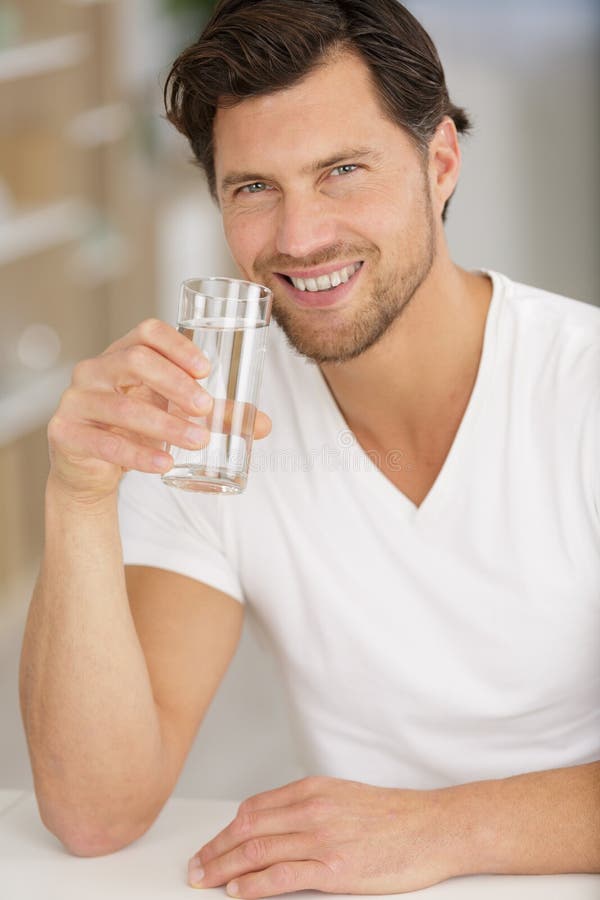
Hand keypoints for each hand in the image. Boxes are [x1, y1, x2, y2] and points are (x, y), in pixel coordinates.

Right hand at [48, 318, 271, 501]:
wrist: (89, 469)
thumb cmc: (135, 429)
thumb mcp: (174, 415)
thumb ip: (216, 416)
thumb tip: (264, 425)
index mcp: (122, 354)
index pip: (147, 332)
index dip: (177, 346)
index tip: (206, 370)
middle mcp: (95, 370)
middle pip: (135, 360)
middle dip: (175, 384)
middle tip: (206, 408)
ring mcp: (76, 400)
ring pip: (123, 407)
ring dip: (165, 425)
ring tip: (198, 441)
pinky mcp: (66, 432)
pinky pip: (105, 442)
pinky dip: (139, 454)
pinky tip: (164, 464)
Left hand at [188, 776, 460, 896]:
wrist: (433, 827)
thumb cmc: (394, 816)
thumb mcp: (344, 797)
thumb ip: (309, 808)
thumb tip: (276, 824)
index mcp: (312, 790)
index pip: (253, 809)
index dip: (225, 830)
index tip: (211, 845)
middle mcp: (311, 810)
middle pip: (247, 830)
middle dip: (214, 850)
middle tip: (195, 868)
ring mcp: (322, 839)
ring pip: (257, 852)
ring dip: (224, 868)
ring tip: (205, 881)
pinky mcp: (335, 869)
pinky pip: (282, 877)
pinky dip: (254, 885)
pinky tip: (238, 891)